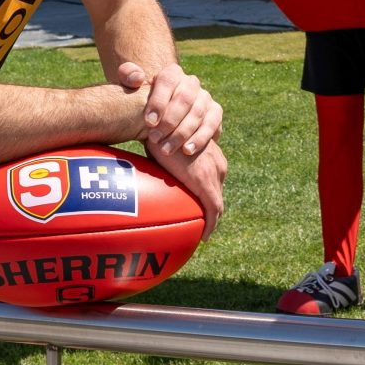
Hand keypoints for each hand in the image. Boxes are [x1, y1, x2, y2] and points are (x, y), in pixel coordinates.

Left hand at [116, 61, 222, 158]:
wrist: (162, 118)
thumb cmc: (144, 104)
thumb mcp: (131, 87)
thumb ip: (127, 74)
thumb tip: (138, 78)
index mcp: (172, 73)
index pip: (168, 80)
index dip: (159, 101)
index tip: (149, 122)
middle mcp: (191, 83)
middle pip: (184, 98)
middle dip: (169, 121)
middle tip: (155, 139)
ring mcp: (205, 97)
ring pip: (197, 113)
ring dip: (182, 133)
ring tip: (166, 149)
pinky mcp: (215, 112)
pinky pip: (212, 124)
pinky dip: (200, 138)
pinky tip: (187, 150)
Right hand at [116, 61, 226, 236]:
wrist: (160, 128)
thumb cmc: (157, 134)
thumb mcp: (165, 148)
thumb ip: (164, 158)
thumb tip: (146, 169)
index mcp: (210, 153)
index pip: (214, 177)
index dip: (209, 192)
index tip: (200, 204)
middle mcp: (218, 163)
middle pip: (218, 190)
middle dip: (210, 207)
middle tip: (200, 223)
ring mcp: (215, 174)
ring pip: (217, 203)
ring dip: (210, 218)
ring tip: (201, 232)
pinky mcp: (207, 185)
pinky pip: (213, 210)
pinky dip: (211, 224)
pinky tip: (204, 236)